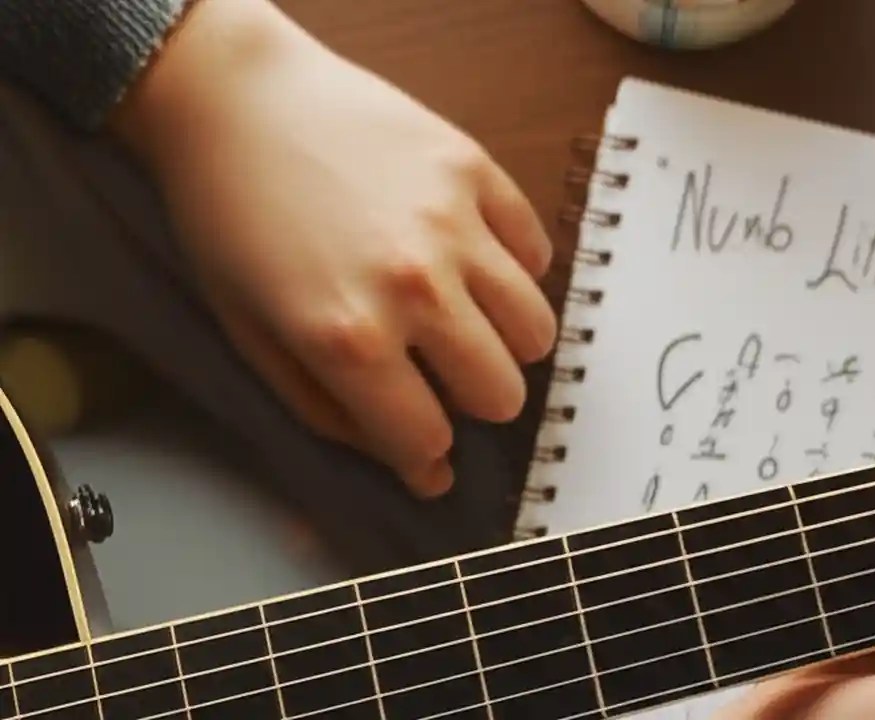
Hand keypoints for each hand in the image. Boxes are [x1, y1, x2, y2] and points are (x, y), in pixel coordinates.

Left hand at [107, 0, 555, 496]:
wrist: (235, 100)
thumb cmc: (232, 224)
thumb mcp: (254, 339)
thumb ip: (336, 418)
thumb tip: (426, 473)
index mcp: (347, 339)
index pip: (430, 438)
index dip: (423, 447)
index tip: (416, 428)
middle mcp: (413, 287)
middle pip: (502, 395)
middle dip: (473, 398)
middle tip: (440, 365)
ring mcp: (454, 225)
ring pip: (536, 332)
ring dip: (505, 341)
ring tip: (466, 316)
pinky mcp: (476, 171)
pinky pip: (538, 253)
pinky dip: (515, 269)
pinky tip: (471, 256)